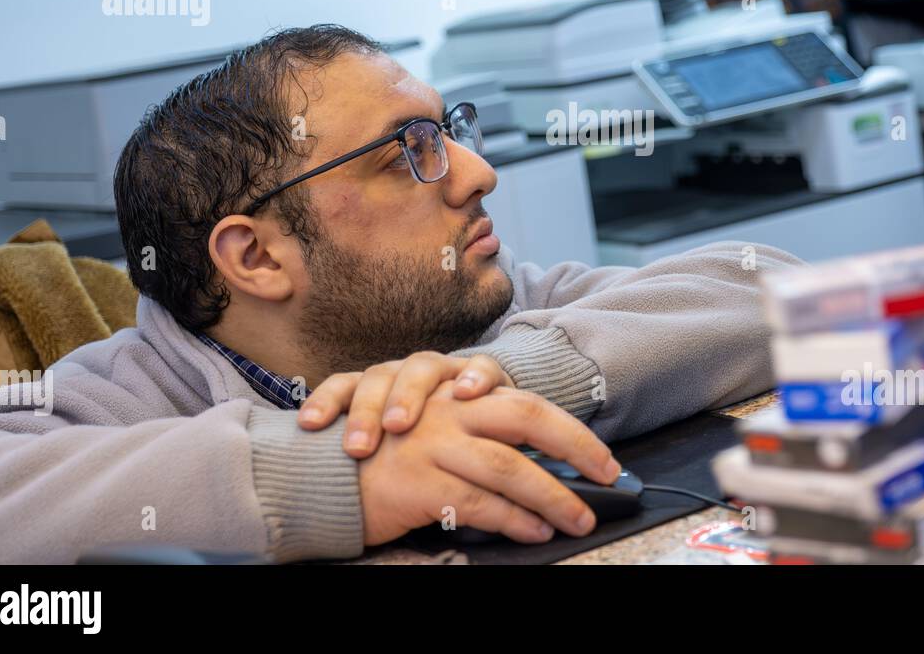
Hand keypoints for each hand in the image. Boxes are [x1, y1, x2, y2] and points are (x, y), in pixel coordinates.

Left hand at [298, 352, 511, 457]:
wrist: (486, 424)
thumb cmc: (430, 442)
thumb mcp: (394, 450)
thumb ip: (367, 455)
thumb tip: (313, 475)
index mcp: (379, 387)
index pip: (344, 385)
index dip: (325, 401)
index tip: (309, 424)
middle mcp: (407, 373)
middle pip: (378, 377)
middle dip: (365, 409)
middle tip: (357, 446)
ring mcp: (446, 369)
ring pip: (422, 368)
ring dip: (408, 393)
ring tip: (398, 424)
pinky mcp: (486, 372)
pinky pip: (482, 366)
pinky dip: (474, 376)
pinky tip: (465, 393)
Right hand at [359, 382, 620, 544]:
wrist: (316, 473)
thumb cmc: (381, 454)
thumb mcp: (431, 430)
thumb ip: (478, 435)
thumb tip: (544, 468)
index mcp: (455, 390)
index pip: (525, 401)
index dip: (570, 429)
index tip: (602, 461)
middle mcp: (448, 408)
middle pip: (525, 416)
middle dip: (575, 446)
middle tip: (607, 475)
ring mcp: (433, 442)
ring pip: (508, 466)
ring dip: (552, 497)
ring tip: (578, 519)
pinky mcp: (418, 480)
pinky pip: (479, 502)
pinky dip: (514, 520)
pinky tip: (534, 532)